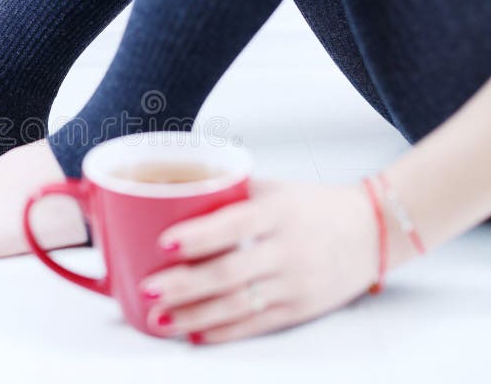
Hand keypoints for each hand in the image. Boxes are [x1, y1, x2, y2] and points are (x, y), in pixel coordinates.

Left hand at [140, 180, 378, 343]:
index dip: (199, 236)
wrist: (376, 231)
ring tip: (160, 319)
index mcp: (279, 212)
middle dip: (184, 285)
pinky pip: (257, 324)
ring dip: (195, 315)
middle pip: (229, 273)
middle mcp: (288, 250)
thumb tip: (178, 196)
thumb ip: (233, 193)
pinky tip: (195, 334)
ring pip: (238, 305)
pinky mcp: (300, 309)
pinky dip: (223, 331)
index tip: (164, 243)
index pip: (234, 224)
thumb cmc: (317, 206)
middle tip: (148, 290)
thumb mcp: (278, 189)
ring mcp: (296, 283)